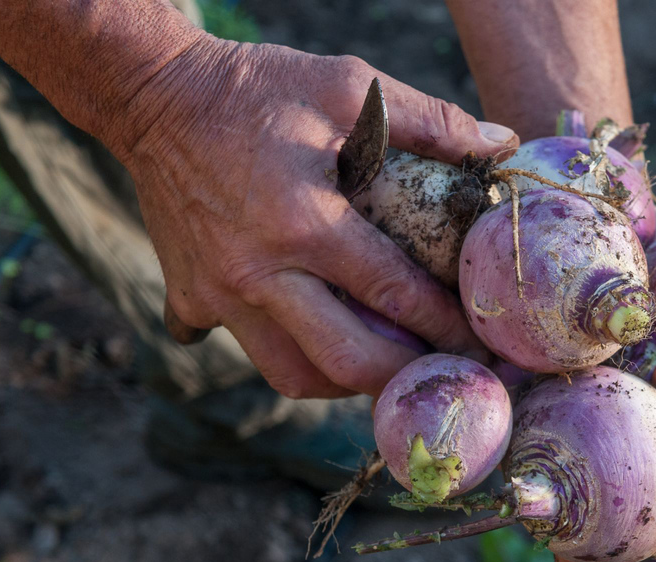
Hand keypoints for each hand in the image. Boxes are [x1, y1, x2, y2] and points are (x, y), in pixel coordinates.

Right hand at [114, 37, 517, 397]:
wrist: (154, 95)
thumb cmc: (257, 88)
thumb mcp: (346, 86)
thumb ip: (429, 120)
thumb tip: (501, 145)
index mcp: (304, 220)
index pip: (392, 293)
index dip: (445, 326)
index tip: (483, 345)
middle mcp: (259, 271)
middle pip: (343, 359)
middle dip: (404, 378)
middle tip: (443, 373)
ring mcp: (218, 293)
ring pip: (289, 374)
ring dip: (345, 381)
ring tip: (384, 363)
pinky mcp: (190, 298)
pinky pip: (242, 350)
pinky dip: (285, 354)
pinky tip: (314, 335)